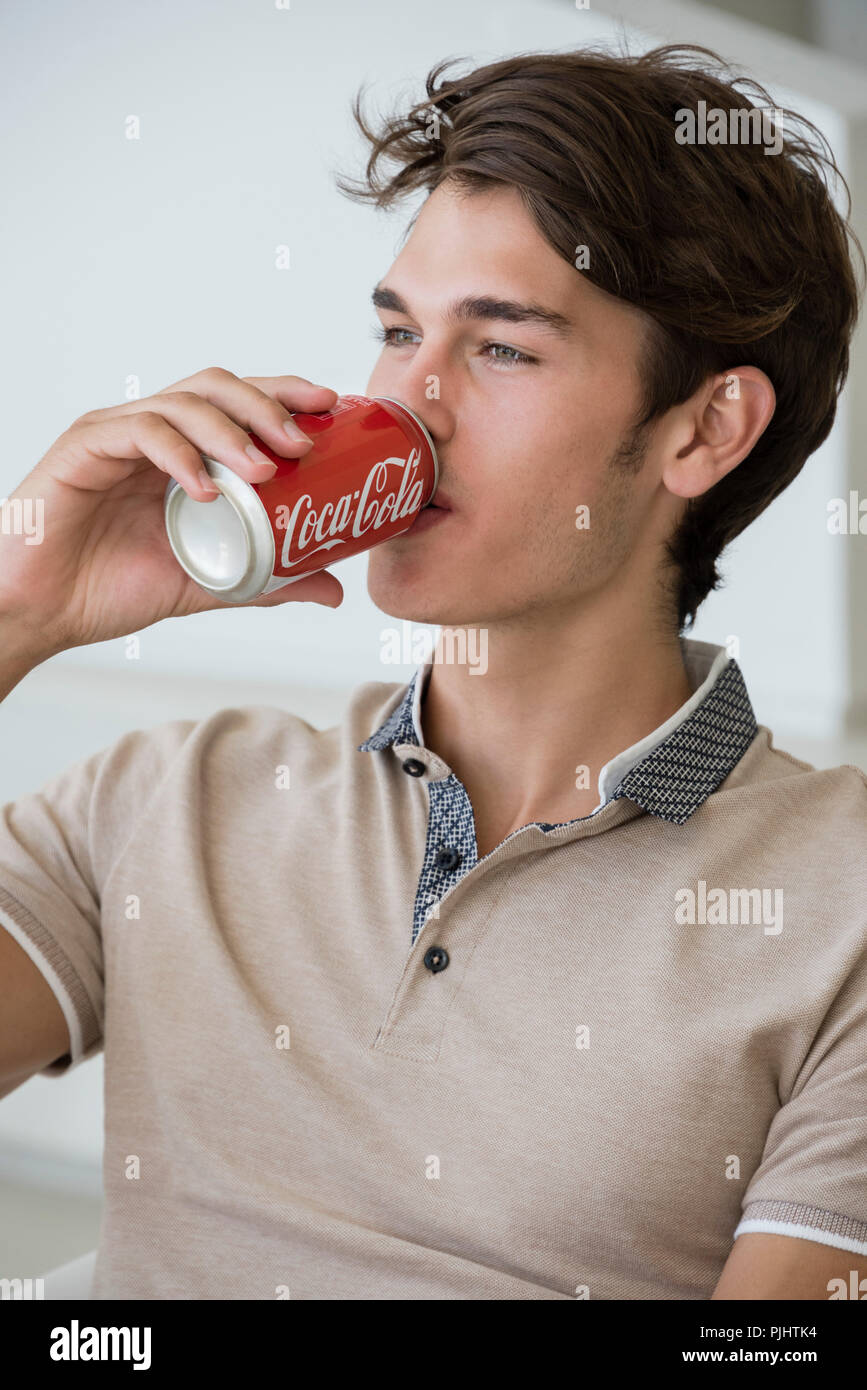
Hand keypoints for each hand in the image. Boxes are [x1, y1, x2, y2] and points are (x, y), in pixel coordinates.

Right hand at [0, 369, 344, 660]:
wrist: (44, 612)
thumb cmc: (111, 588)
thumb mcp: (211, 584)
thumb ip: (269, 580)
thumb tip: (334, 588)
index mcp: (183, 452)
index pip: (239, 402)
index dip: (285, 394)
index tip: (331, 406)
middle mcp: (152, 432)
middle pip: (217, 386)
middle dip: (267, 404)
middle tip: (303, 442)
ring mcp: (116, 435)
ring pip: (182, 402)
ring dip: (230, 431)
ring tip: (264, 470)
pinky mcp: (83, 448)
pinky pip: (138, 432)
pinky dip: (178, 455)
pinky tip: (205, 489)